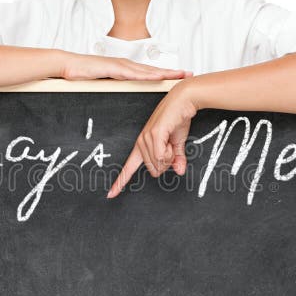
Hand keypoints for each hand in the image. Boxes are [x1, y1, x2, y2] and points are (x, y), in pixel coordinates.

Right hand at [61, 52, 191, 81]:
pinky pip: (134, 73)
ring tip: (180, 75)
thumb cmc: (84, 75)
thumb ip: (118, 87)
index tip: (182, 77)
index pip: (150, 73)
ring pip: (148, 70)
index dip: (167, 75)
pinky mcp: (114, 68)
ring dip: (165, 73)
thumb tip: (127, 97)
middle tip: (190, 74)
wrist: (68, 65)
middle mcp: (127, 66)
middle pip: (154, 70)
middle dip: (172, 72)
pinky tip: (158, 77)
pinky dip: (147, 75)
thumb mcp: (106, 82)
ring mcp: (121, 66)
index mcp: (126, 70)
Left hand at [107, 81, 198, 197]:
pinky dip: (170, 152)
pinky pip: (161, 156)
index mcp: (142, 145)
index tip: (110, 194)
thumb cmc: (178, 119)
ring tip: (172, 140)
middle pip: (154, 170)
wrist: (184, 101)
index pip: (129, 167)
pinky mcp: (154, 134)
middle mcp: (141, 142)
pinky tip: (171, 140)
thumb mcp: (177, 144)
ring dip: (170, 156)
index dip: (120, 182)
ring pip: (158, 164)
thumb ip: (176, 160)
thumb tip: (179, 172)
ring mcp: (146, 138)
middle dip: (167, 163)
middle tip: (172, 147)